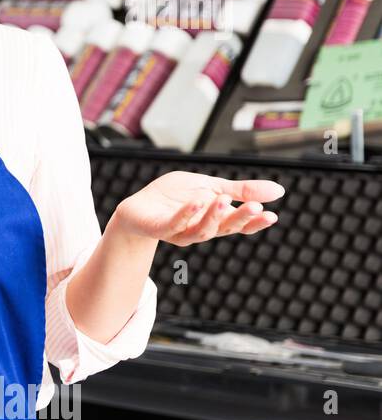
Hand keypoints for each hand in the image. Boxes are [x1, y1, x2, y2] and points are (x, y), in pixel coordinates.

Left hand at [112, 170, 283, 245]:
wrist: (139, 204)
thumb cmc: (175, 197)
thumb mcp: (212, 188)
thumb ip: (241, 191)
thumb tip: (280, 191)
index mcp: (215, 219)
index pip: (239, 224)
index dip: (255, 222)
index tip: (272, 216)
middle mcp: (200, 229)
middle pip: (224, 228)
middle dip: (240, 219)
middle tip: (255, 207)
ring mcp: (180, 231)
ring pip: (201, 230)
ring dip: (214, 216)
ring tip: (225, 199)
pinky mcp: (160, 228)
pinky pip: (174, 224)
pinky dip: (186, 214)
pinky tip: (196, 202)